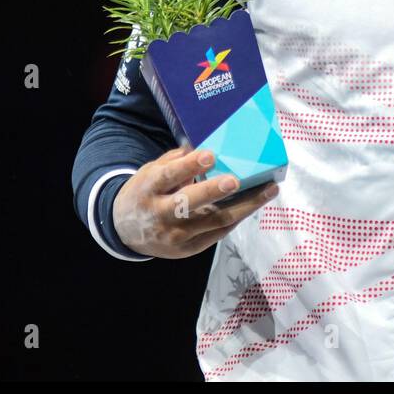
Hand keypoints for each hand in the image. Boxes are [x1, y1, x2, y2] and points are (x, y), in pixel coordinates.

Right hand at [113, 145, 277, 258]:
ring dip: (245, 205)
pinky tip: (255, 203)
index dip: (188, 166)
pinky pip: (218, 232)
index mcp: (148, 189)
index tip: (209, 155)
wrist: (125, 230)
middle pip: (189, 204)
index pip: (168, 177)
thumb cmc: (146, 192)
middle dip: (213, 191)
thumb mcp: (151, 172)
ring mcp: (175, 236)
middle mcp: (160, 214)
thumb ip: (176, 161)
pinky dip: (238, 216)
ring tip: (268, 189)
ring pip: (214, 221)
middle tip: (236, 180)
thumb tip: (206, 144)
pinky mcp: (188, 250)